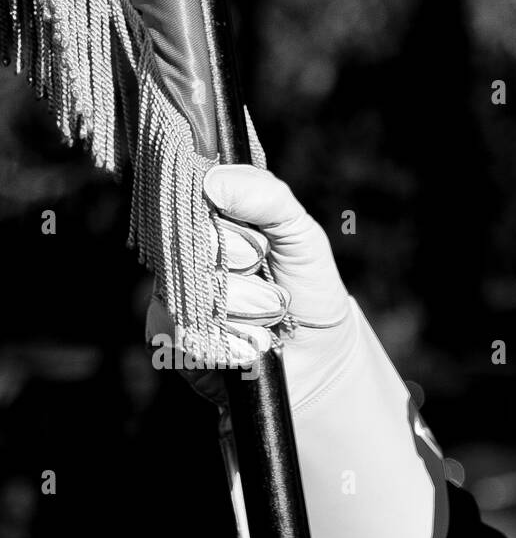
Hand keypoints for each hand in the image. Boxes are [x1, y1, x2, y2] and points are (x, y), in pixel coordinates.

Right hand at [148, 164, 356, 409]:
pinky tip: (254, 347)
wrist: (320, 355)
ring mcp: (174, 299)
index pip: (185, 202)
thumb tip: (212, 181)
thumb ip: (269, 198)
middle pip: (187, 249)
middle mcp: (182, 257)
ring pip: (190, 297)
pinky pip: (187, 339)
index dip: (223, 226)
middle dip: (241, 269)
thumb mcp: (302, 235)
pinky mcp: (173, 344)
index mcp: (206, 222)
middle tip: (270, 283)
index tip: (258, 245)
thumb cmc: (307, 288)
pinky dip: (233, 345)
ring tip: (271, 320)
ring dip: (245, 313)